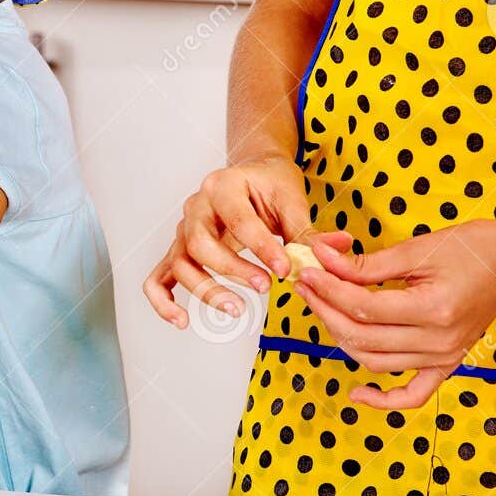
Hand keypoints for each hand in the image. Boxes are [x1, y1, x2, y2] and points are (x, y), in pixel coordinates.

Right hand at [143, 155, 311, 327]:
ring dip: (205, 290)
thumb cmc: (270, 186)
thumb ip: (309, 231)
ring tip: (237, 309)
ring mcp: (182, 230)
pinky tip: (182, 321)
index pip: (238, 219)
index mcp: (222, 186)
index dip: (261, 248)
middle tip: (265, 287)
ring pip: (179, 263)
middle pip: (198, 243)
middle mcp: (195, 207)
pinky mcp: (179, 252)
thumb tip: (338, 249)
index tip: (286, 269)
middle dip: (231, 270)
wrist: (251, 174)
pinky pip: (157, 278)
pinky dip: (163, 301)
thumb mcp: (292, 201)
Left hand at [291, 222, 495, 408]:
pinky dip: (384, 400)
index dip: (328, 290)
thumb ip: (366, 264)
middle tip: (307, 287)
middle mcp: (439, 341)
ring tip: (322, 310)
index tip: (307, 274)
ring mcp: (444, 357)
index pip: (363, 308)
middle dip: (325, 311)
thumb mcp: (416, 249)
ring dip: (341, 339)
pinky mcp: (447, 363)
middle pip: (363, 336)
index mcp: (433, 309)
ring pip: (375, 362)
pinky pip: (413, 394)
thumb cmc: (473, 248)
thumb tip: (322, 260)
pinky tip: (357, 393)